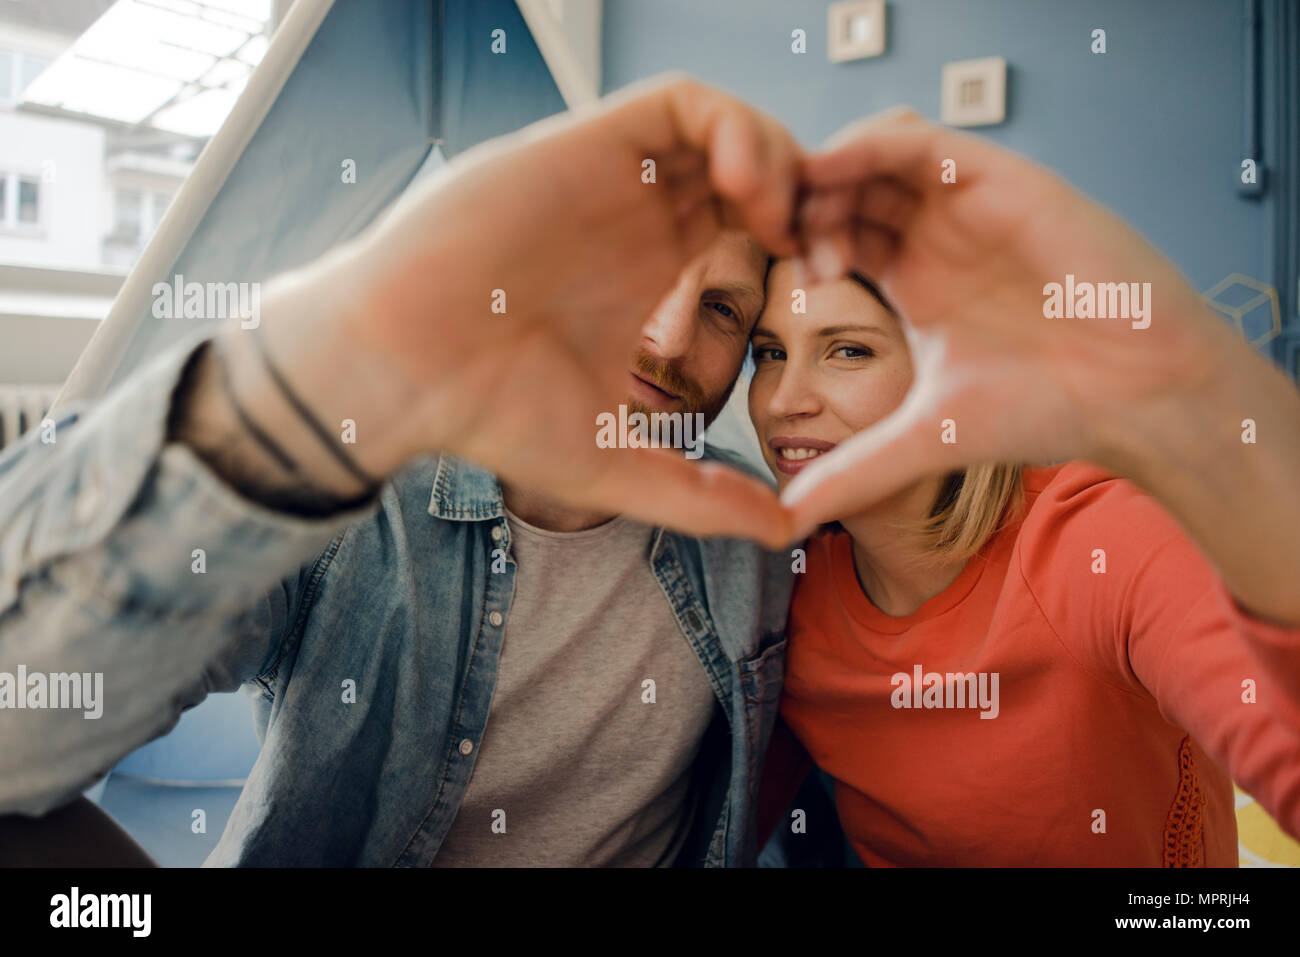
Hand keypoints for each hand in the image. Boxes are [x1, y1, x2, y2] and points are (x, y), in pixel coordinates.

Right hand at [244, 75, 803, 545]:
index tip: (826, 283)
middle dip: (806, 192)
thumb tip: (783, 528)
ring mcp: (613, 177)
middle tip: (823, 245)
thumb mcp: (618, 465)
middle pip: (749, 165)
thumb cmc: (490, 414)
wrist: (403, 373)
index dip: (804, 240)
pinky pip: (681, 103)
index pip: (749, 221)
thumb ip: (701, 497)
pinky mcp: (584, 143)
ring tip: (786, 217)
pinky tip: (747, 186)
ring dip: (778, 155)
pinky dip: (733, 126)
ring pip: (724, 126)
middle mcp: (636, 214)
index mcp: (649, 269)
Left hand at [781, 107, 1229, 531]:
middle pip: (845, 183)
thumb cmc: (1046, 410)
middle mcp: (936, 234)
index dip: (795, 241)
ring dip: (827, 170)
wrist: (1136, 393)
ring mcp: (966, 203)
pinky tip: (832, 175)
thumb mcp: (922, 437)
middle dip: (800, 201)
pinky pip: (918, 137)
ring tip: (804, 213)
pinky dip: (867, 143)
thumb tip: (786, 521)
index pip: (834, 231)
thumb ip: (853, 472)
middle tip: (779, 234)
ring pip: (874, 150)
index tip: (783, 276)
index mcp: (913, 278)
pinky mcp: (999, 178)